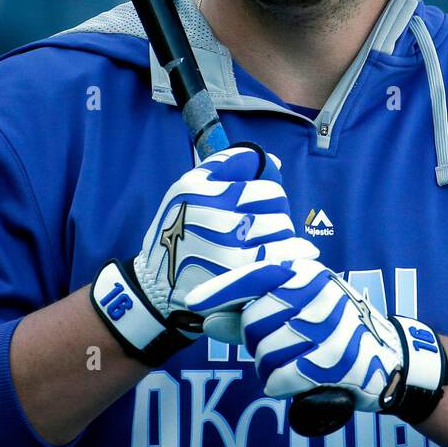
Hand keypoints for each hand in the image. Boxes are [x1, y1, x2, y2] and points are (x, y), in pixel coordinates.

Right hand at [90, 143, 315, 363]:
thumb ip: (228, 165)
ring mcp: (231, 244)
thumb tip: (274, 161)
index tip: (255, 204)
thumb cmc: (177, 231)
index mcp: (202, 189)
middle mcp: (216, 213)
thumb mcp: (188, 189)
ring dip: (280, 234)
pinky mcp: (241, 272)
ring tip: (264, 243)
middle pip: (277, 202)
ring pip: (282, 227)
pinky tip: (284, 256)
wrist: (157, 285)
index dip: (264, 192)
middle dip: (274, 212)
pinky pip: (283, 253)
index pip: (263, 180)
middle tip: (260, 226)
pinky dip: (290, 253)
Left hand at [189, 257, 447, 416]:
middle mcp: (315, 293)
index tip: (192, 303)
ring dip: (271, 366)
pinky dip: (282, 384)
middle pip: (252, 323)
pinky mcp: (331, 360)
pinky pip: (279, 378)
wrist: (388, 359)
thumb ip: (250, 314)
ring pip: (264, 353)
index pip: (254, 277)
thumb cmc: (332, 330)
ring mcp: (325, 326)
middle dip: (258, 341)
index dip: (220, 291)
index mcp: (305, 273)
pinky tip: (301, 379)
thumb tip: (207, 321)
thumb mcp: (295, 311)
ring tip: (298, 360)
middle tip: (285, 344)